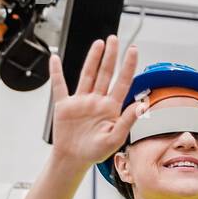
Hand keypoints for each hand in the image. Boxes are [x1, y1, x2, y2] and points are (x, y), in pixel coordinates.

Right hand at [48, 36, 142, 168]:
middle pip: (106, 73)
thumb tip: (142, 104)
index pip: (123, 82)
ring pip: (88, 75)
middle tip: (115, 39)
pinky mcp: (64, 105)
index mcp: (111, 108)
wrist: (73, 159)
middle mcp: (97, 100)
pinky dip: (56, 72)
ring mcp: (81, 101)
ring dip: (92, 59)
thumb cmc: (95, 152)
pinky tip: (55, 59)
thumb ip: (128, 120)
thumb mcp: (115, 138)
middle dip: (111, 56)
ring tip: (99, 44)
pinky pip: (59, 86)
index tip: (134, 50)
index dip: (129, 65)